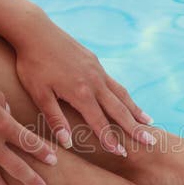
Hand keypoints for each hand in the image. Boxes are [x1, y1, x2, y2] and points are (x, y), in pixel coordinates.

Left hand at [14, 15, 153, 155]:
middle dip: (134, 128)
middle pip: (119, 110)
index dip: (111, 139)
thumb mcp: (39, 93)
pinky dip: (125, 95)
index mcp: (81, 93)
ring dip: (135, 110)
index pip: (100, 122)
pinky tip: (128, 101)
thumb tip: (67, 142)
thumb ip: (54, 118)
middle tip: (150, 142)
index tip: (122, 153)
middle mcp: (95, 82)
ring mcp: (97, 71)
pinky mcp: (95, 62)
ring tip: (149, 123)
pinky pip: (114, 83)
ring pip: (121, 95)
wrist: (36, 31)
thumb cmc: (33, 64)